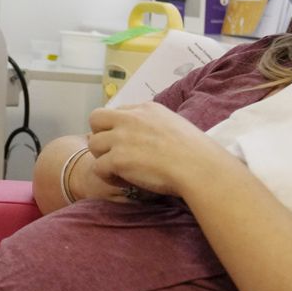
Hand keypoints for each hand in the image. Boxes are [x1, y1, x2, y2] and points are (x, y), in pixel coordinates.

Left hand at [85, 102, 235, 200]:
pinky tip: (123, 182)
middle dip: (100, 135)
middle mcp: (130, 118)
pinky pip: (98, 167)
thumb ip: (156, 126)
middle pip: (96, 119)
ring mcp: (122, 138)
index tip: (127, 144)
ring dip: (102, 157)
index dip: (117, 128)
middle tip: (113, 153)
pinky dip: (107, 176)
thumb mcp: (175, 125)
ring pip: (93, 143)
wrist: (199, 167)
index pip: (118, 112)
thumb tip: (152, 137)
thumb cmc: (197, 152)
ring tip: (119, 170)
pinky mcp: (118, 159)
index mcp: (146, 109)